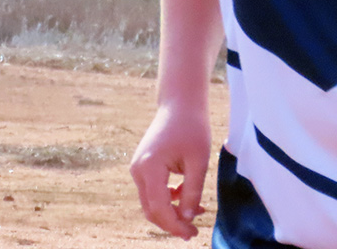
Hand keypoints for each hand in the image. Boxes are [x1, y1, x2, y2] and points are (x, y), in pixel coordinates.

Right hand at [130, 105, 211, 238]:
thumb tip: (187, 218)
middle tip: (193, 230)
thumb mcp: (198, 161)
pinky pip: (153, 192)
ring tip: (198, 210)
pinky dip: (169, 199)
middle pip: (151, 209)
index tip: (192, 233)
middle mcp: (138, 170)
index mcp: (149, 167)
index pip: (158, 208)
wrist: (180, 103)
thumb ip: (192, 191)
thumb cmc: (192, 127)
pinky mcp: (143, 167)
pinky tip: (187, 197)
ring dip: (172, 211)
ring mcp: (138, 169)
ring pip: (151, 202)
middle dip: (172, 222)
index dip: (174, 225)